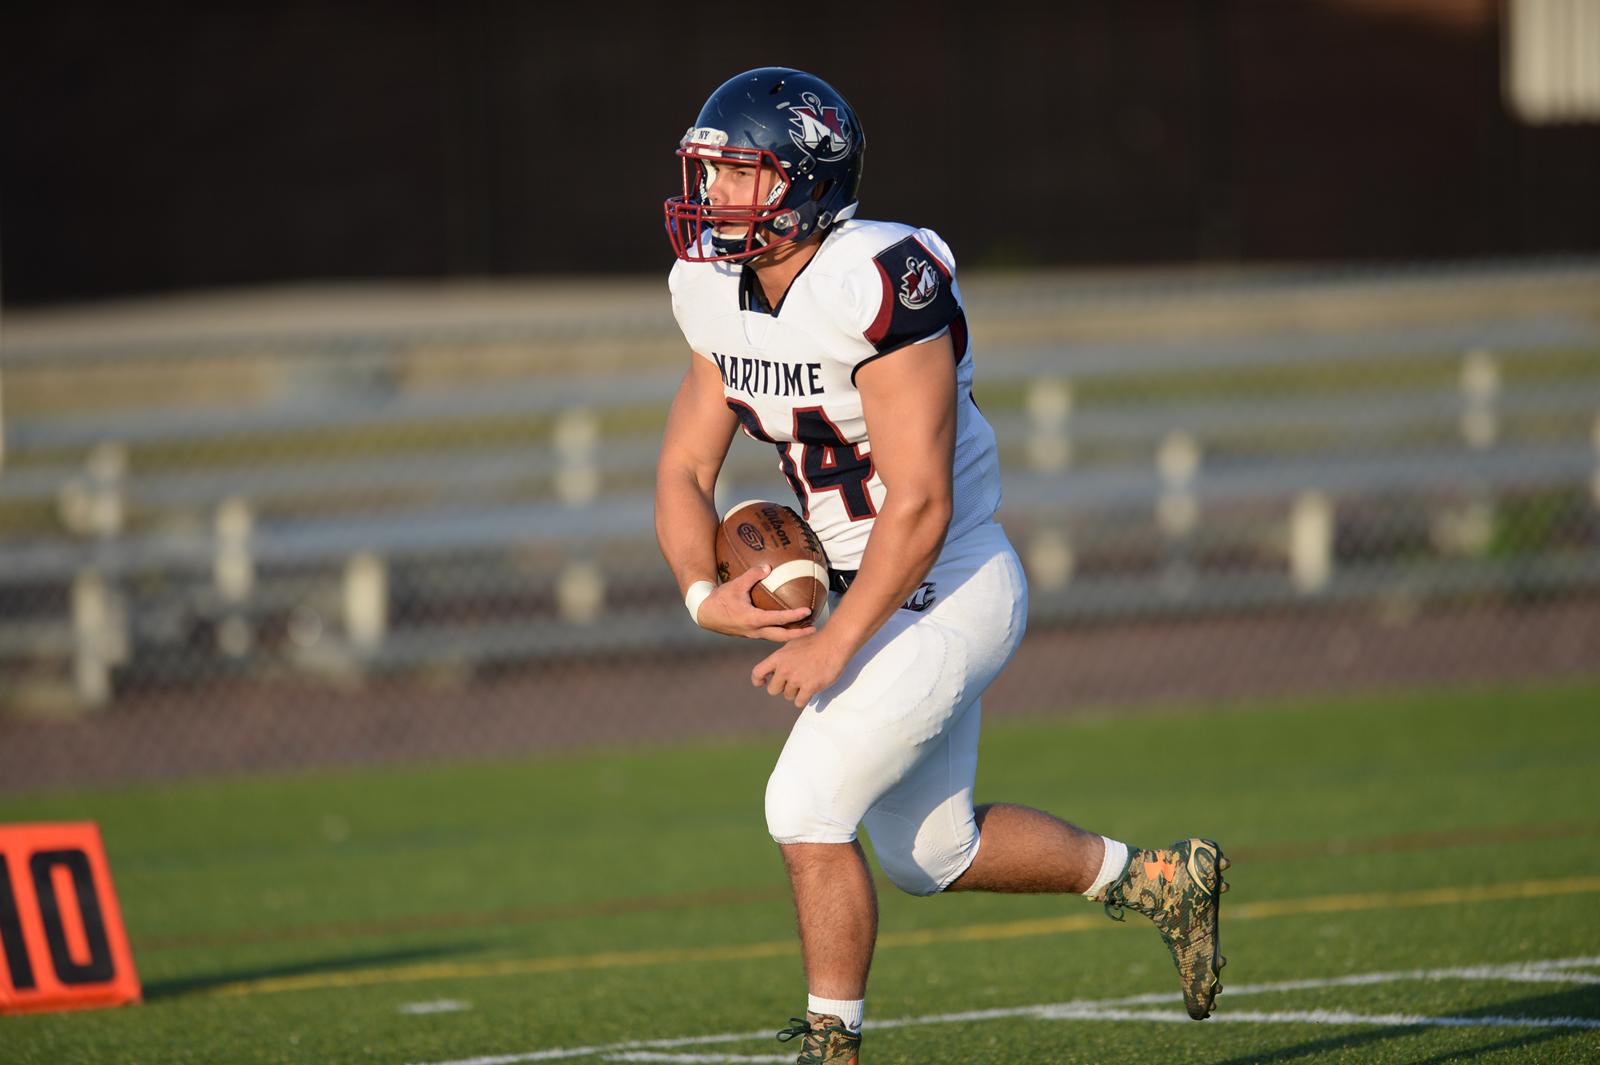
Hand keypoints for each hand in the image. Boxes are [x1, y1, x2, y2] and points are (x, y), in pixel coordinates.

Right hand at [695, 564, 814, 641]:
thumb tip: (768, 566)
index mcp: (752, 619)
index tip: (808, 611)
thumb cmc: (720, 599)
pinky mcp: (750, 633)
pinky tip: (787, 626)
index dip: (794, 616)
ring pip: (775, 638)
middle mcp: (755, 630)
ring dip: (790, 635)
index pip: (778, 619)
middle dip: (798, 635)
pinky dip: (780, 632)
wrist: (705, 614)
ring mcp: (753, 634)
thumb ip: (752, 575)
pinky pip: (769, 635)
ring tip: (804, 630)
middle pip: (781, 636)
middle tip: (813, 630)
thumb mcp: (736, 585)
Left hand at [751, 631, 852, 708]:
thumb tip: (775, 670)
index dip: (758, 680)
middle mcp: (784, 669)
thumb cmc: (815, 642)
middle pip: (773, 690)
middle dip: (782, 688)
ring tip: (806, 681)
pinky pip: (799, 702)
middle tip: (793, 682)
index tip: (764, 682)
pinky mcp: (809, 687)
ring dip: (796, 692)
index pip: (757, 673)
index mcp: (778, 657)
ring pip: (788, 696)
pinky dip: (804, 699)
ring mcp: (796, 679)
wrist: (834, 643)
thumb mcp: (792, 645)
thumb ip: (782, 658)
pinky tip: (810, 692)